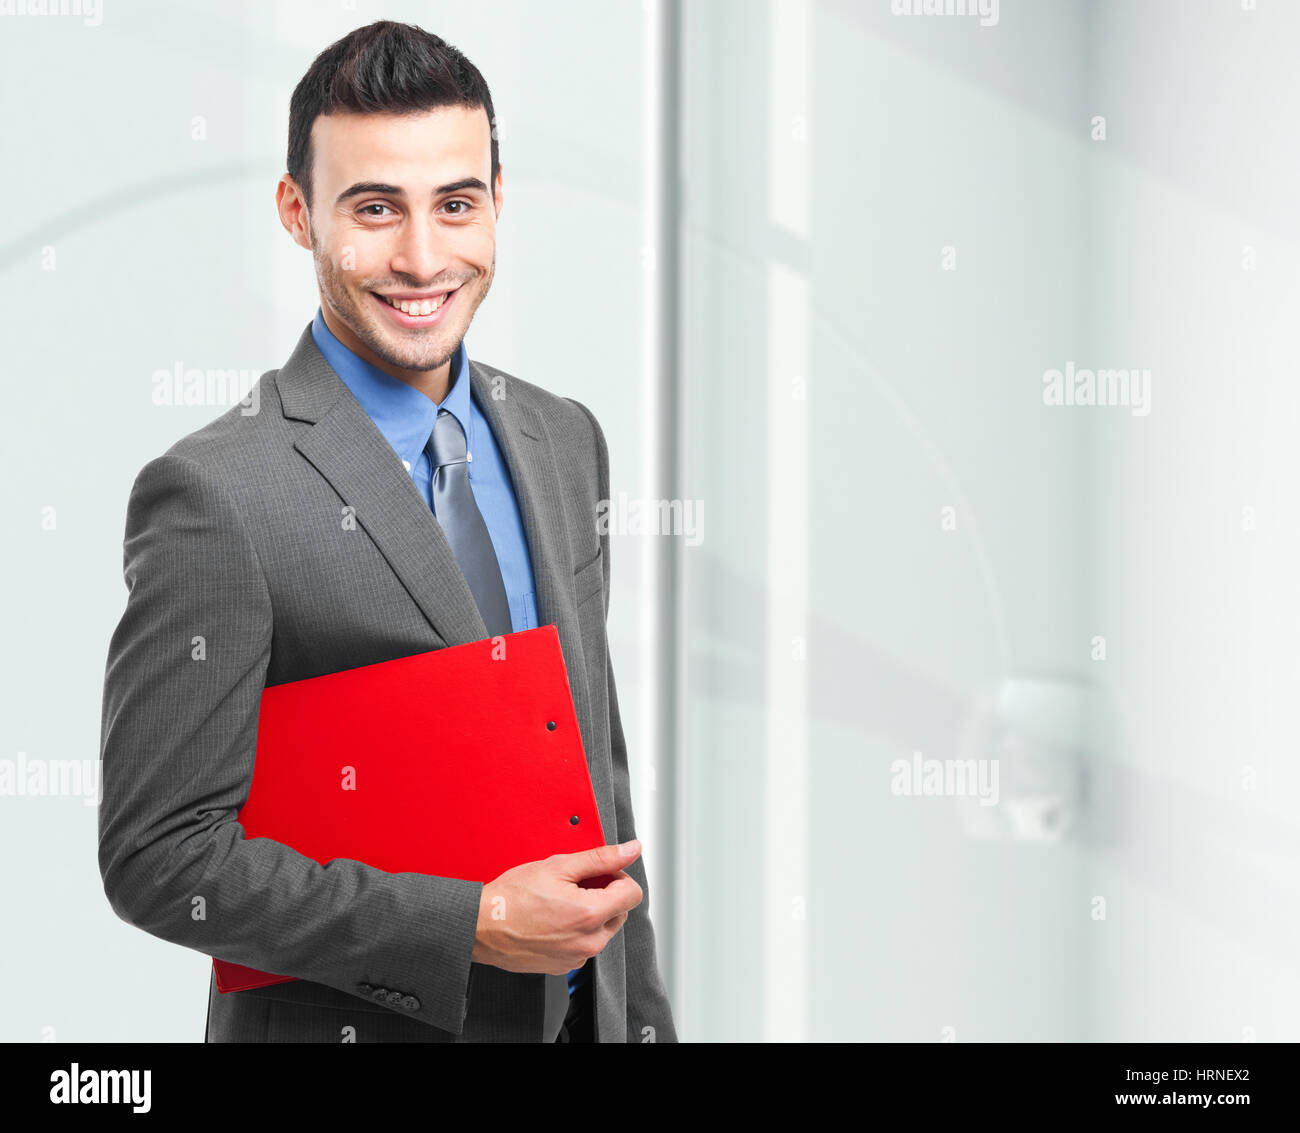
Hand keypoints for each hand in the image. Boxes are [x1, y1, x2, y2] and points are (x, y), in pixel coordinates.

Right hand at [471, 840, 644, 974]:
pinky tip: (554, 919)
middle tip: (575, 884)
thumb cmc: (513, 897)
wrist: (481, 926)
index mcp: (591, 915)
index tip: (599, 873)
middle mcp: (589, 942)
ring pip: (602, 929)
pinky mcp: (564, 966)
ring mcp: (577, 957)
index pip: (633, 893)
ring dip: (591, 913)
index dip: (617, 876)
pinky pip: (584, 945)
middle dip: (604, 895)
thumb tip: (631, 850)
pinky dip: (576, 931)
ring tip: (560, 902)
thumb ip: (601, 858)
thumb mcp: (559, 866)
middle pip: (620, 912)